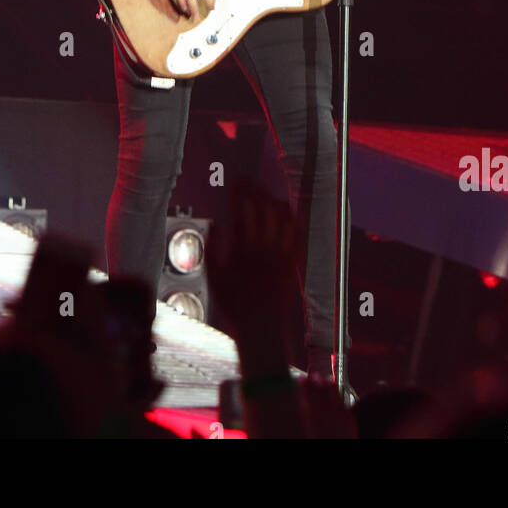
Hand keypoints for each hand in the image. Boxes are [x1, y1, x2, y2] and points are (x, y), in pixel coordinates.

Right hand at [207, 178, 298, 337]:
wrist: (260, 326)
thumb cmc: (234, 303)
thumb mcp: (213, 277)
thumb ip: (211, 249)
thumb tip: (214, 224)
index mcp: (242, 249)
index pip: (241, 210)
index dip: (239, 192)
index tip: (235, 182)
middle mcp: (264, 248)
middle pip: (262, 209)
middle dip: (255, 190)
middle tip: (249, 182)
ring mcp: (281, 254)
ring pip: (282, 218)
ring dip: (273, 201)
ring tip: (266, 193)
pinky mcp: (293, 261)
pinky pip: (297, 233)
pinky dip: (291, 218)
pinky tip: (287, 211)